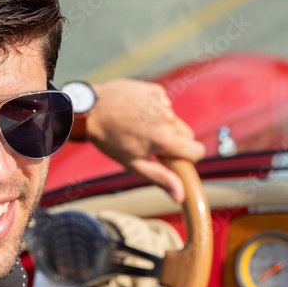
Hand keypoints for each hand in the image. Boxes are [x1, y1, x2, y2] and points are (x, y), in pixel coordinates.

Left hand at [86, 79, 205, 202]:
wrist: (90, 110)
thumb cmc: (110, 140)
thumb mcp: (134, 163)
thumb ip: (161, 178)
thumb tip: (181, 196)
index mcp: (164, 138)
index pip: (196, 151)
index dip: (189, 158)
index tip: (175, 160)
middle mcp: (168, 118)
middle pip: (188, 135)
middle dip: (176, 142)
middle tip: (154, 145)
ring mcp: (162, 102)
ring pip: (175, 120)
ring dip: (164, 125)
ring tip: (140, 127)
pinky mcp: (156, 90)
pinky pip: (165, 105)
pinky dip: (156, 110)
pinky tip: (138, 113)